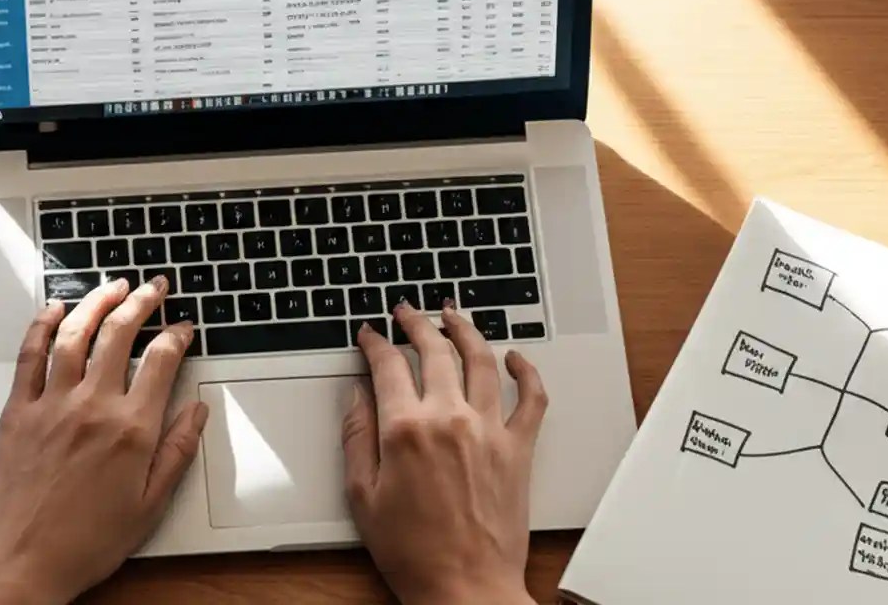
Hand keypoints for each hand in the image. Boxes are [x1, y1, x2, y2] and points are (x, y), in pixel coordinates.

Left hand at [0, 276, 207, 604]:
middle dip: (142, 301)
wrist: (18, 562)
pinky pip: (30, 355)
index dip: (177, 336)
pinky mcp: (18, 412)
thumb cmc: (83, 543)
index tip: (184, 328)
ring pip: (76, 333)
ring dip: (97, 302)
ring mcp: (51, 404)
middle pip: (121, 333)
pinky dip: (42, 325)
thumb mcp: (150, 505)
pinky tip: (54, 309)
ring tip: (113, 285)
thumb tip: (196, 412)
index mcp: (132, 429)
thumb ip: (177, 452)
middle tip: (154, 287)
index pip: (161, 361)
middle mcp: (92, 407)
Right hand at [342, 303, 548, 604]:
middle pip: (434, 351)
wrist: (465, 587)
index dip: (375, 344)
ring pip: (481, 360)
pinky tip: (515, 356)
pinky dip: (526, 371)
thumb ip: (356, 438)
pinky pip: (531, 397)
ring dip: (466, 330)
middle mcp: (449, 419)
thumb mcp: (362, 496)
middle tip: (407, 311)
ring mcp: (488, 430)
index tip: (369, 334)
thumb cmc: (412, 552)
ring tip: (454, 314)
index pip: (387, 367)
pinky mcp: (518, 448)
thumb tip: (356, 396)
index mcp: (405, 430)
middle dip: (416, 323)